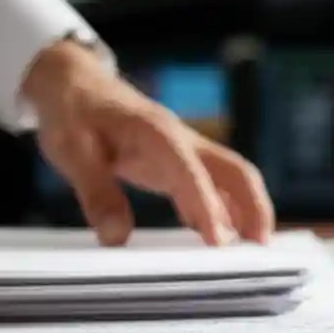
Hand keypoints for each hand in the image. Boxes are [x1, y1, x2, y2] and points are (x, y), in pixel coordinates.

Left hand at [22, 40, 274, 245]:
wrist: (73, 84)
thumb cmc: (73, 114)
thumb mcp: (72, 153)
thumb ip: (97, 193)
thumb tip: (116, 237)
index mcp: (156, 133)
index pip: (191, 173)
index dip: (208, 207)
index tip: (219, 241)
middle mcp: (181, 140)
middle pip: (235, 170)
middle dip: (255, 206)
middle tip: (261, 247)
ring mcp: (184, 150)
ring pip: (230, 177)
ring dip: (247, 209)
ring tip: (251, 248)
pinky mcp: (178, 160)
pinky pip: (210, 184)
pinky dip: (222, 210)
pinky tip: (218, 236)